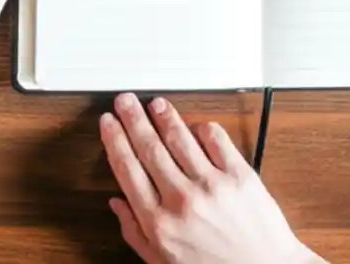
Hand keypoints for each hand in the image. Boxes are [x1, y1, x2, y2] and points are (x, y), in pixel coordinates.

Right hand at [100, 93, 323, 263]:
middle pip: (150, 148)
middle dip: (133, 119)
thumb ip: (135, 233)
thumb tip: (117, 204)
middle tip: (125, 101)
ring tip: (156, 104)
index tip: (108, 124)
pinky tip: (195, 123)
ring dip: (165, 116)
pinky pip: (217, 140)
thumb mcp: (162, 263)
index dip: (115, 141)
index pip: (127, 170)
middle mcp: (183, 201)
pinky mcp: (240, 176)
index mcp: (159, 224)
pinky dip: (204, 128)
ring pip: (181, 139)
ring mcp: (212, 185)